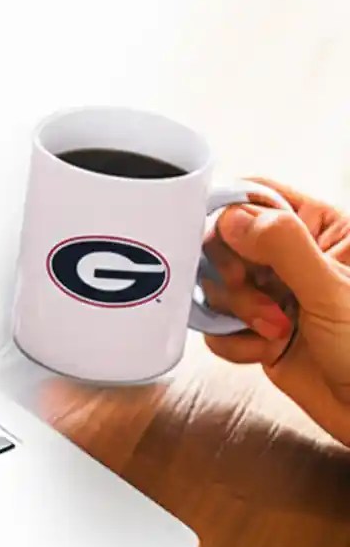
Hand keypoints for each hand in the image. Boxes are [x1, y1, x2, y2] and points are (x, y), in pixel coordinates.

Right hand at [202, 177, 349, 444]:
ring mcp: (271, 293)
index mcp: (321, 229)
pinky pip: (215, 324)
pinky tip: (264, 351)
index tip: (224, 241)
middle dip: (234, 276)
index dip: (230, 214)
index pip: (257, 195)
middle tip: (259, 297)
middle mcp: (292, 258)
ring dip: (237, 313)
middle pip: (224, 241)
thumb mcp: (332, 292)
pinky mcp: (254, 329)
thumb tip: (231, 216)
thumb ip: (283, 247)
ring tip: (275, 332)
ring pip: (215, 284)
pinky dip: (231, 341)